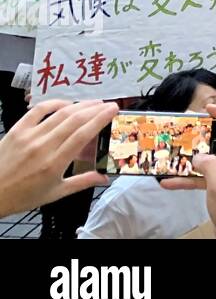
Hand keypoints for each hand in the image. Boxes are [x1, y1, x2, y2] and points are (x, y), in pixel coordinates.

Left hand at [0, 99, 116, 217]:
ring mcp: (29, 136)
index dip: (101, 119)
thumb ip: (82, 182)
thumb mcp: (55, 193)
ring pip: (60, 113)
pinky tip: (66, 103)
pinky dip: (54, 103)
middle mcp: (43, 147)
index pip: (83, 135)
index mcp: (55, 164)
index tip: (114, 110)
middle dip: (95, 109)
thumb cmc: (23, 196)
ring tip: (94, 102)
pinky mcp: (17, 130)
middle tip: (109, 104)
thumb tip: (105, 177)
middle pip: (75, 120)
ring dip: (80, 105)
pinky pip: (38, 110)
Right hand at [160, 104, 215, 237]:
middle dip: (201, 133)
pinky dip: (185, 178)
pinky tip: (167, 182)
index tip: (207, 108)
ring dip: (189, 156)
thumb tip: (198, 155)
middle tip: (184, 128)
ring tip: (171, 152)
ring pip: (207, 157)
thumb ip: (208, 164)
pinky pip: (199, 177)